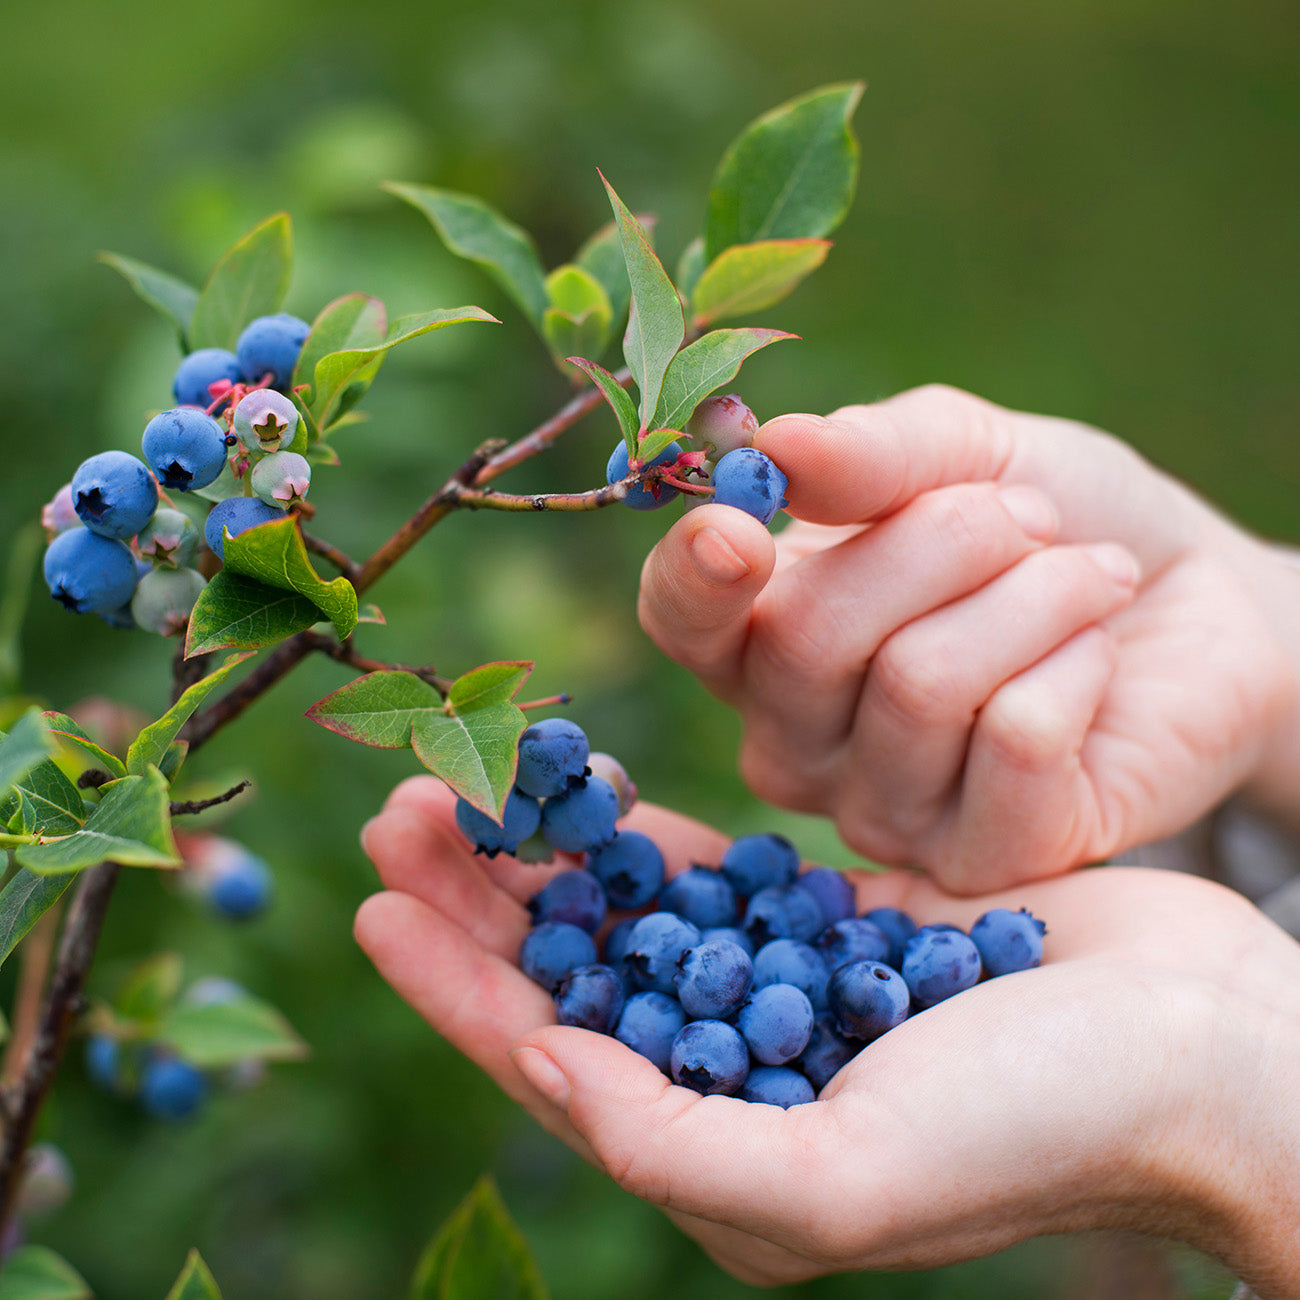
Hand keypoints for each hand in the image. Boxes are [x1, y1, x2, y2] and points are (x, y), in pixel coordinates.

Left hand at [355, 776, 1299, 1293]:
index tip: (371, 904)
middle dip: (479, 899)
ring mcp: (780, 989)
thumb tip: (546, 1071)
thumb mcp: (847, 1174)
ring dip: (548, 851)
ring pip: (628, 912)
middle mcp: (736, 1072)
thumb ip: (681, 1145)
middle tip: (400, 811)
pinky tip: (591, 786)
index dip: (452, 985)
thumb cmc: (1038, 1127)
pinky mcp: (830, 919)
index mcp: (722, 1151)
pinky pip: (711, 869)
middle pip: (571, 973)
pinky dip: (646, 831)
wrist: (1194, 1044)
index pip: (546, 1060)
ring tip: (470, 782)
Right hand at [638, 384, 1299, 891]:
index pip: (679, 623)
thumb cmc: (1054, 521)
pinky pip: (1013, 740)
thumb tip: (777, 447)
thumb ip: (873, 454)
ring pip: (918, 684)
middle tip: (1028, 519)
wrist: (1195, 603)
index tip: (739, 529)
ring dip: (1030, 595)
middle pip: (806, 638)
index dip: (693, 580)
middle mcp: (797, 740)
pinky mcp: (983, 858)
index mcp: (762, 634)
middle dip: (942, 540)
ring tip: (1086, 577)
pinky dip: (1076, 664)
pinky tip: (1096, 660)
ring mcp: (880, 812)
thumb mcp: (968, 453)